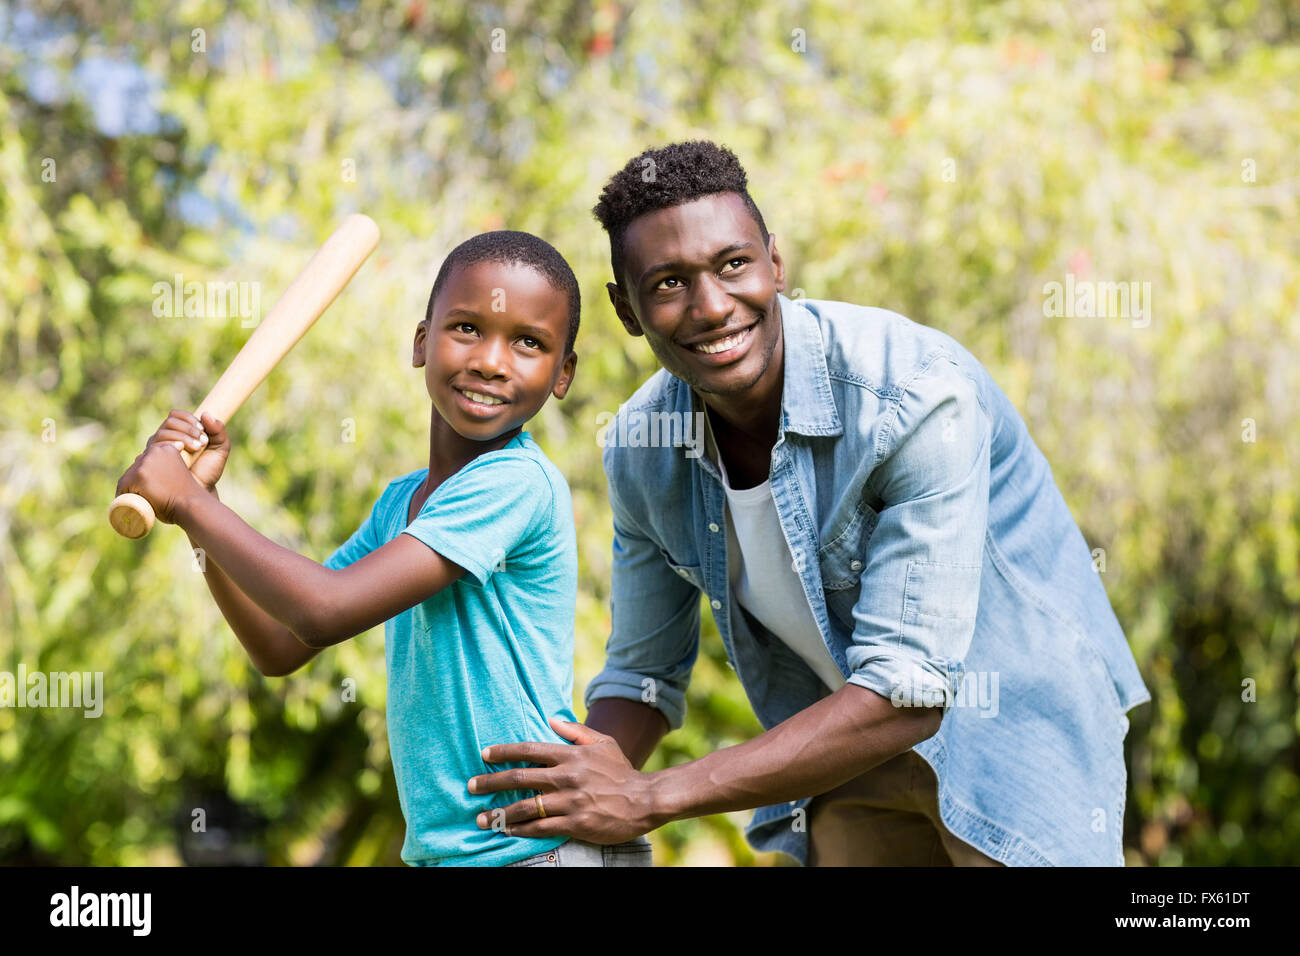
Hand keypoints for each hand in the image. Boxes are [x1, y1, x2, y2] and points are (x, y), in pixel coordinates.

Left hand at [115, 441, 205, 525]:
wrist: (192, 504)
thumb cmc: (189, 495)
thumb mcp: (179, 473)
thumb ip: (169, 469)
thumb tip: (156, 476)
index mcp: (167, 448)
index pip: (147, 461)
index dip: (147, 475)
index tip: (155, 488)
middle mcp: (155, 450)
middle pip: (136, 466)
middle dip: (137, 481)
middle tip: (147, 496)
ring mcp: (146, 462)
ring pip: (128, 477)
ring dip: (131, 488)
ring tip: (141, 501)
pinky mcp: (139, 475)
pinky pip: (123, 487)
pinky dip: (124, 496)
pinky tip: (130, 501)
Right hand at [147, 410, 229, 493]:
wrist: (201, 491)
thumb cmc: (209, 470)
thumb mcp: (220, 449)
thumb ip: (219, 431)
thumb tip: (206, 413)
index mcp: (179, 432)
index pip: (176, 415)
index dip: (188, 419)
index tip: (202, 430)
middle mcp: (164, 439)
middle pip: (168, 423)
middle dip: (186, 429)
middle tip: (201, 441)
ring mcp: (156, 451)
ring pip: (160, 434)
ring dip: (179, 437)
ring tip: (195, 448)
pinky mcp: (150, 464)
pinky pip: (150, 450)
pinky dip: (165, 448)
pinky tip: (179, 452)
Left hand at [469, 717, 659, 843]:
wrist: (645, 800)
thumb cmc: (622, 771)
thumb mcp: (603, 743)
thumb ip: (576, 731)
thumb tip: (551, 718)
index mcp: (571, 755)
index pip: (530, 750)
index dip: (504, 751)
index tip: (484, 754)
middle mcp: (566, 777)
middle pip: (520, 778)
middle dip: (491, 782)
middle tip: (471, 786)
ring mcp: (570, 802)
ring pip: (525, 807)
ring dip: (499, 813)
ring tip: (481, 817)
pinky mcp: (575, 823)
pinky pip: (540, 828)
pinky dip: (520, 830)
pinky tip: (506, 831)